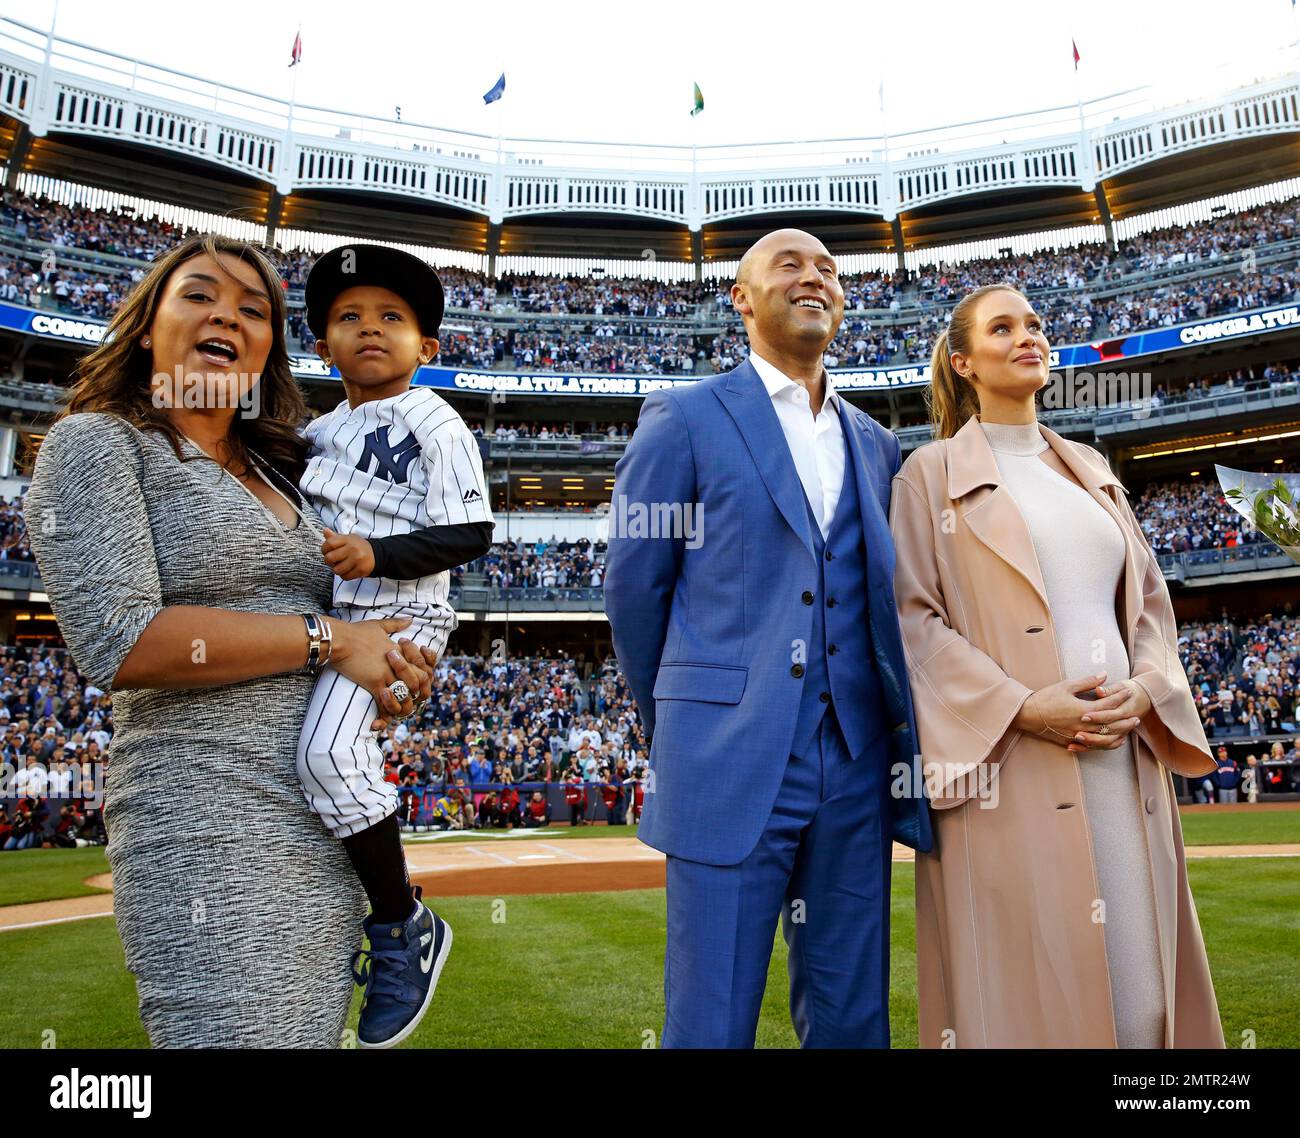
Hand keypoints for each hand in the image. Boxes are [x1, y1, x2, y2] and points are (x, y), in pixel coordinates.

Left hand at [321, 528, 374, 579]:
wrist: (376, 554)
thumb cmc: (358, 546)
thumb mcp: (348, 538)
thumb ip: (335, 537)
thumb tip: (325, 531)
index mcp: (348, 540)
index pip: (329, 543)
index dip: (324, 549)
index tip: (327, 551)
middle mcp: (352, 549)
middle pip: (330, 558)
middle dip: (329, 561)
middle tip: (333, 560)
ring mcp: (357, 560)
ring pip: (336, 570)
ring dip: (337, 569)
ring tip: (342, 566)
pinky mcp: (361, 570)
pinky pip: (345, 577)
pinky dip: (344, 575)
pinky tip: (348, 570)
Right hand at [327, 617, 433, 730]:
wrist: (338, 639)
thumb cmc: (355, 632)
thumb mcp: (379, 625)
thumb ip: (396, 624)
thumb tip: (410, 619)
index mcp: (401, 651)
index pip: (422, 666)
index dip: (423, 678)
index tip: (415, 688)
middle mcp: (398, 663)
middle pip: (419, 682)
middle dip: (417, 695)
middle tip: (410, 704)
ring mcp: (388, 673)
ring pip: (406, 695)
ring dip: (403, 706)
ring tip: (397, 713)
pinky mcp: (375, 683)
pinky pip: (386, 703)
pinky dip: (385, 713)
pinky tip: (380, 721)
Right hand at [1013, 671, 1139, 750]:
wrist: (1028, 715)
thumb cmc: (1046, 698)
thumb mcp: (1067, 686)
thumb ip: (1087, 682)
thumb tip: (1104, 675)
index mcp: (1084, 709)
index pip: (1108, 703)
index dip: (1120, 697)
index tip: (1128, 691)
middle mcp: (1084, 724)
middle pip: (1111, 723)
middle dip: (1125, 719)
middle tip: (1136, 716)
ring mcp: (1079, 735)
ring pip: (1106, 738)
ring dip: (1119, 733)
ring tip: (1128, 730)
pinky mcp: (1073, 741)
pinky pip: (1094, 746)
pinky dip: (1106, 744)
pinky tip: (1112, 741)